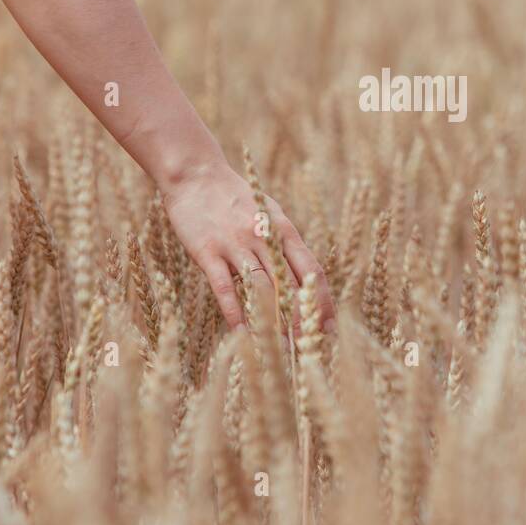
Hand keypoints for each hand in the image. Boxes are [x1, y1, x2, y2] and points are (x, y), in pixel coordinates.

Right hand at [160, 160, 334, 332]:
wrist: (196, 174)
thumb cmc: (235, 197)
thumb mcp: (268, 213)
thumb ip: (284, 243)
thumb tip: (304, 276)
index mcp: (283, 230)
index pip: (312, 271)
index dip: (323, 301)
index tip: (329, 328)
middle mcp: (264, 238)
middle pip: (290, 285)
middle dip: (303, 319)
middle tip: (311, 348)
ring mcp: (236, 244)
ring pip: (261, 289)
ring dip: (274, 322)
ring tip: (282, 350)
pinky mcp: (208, 251)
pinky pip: (225, 288)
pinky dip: (235, 313)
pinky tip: (243, 334)